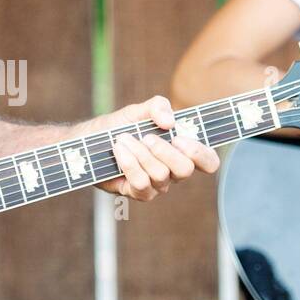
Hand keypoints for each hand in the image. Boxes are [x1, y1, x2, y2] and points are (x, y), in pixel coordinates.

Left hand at [91, 96, 219, 200]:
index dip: (200, 153)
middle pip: (185, 170)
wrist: (91, 139)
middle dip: (164, 150)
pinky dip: (128, 163)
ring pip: (160, 175)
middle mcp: (173, 171)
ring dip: (140, 153)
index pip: (209, 162)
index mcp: (182, 151)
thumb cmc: (120, 125)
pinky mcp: (138, 193)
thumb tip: (170, 122)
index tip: (178, 138)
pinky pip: (141, 183)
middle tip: (146, 137)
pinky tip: (119, 151)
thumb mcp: (140, 110)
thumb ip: (158, 107)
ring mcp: (157, 185)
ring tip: (123, 139)